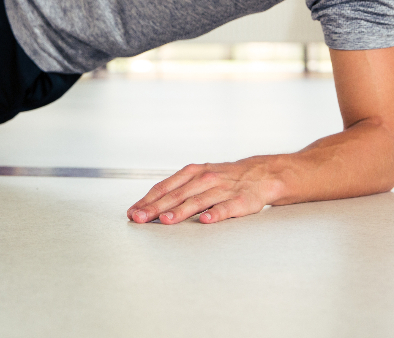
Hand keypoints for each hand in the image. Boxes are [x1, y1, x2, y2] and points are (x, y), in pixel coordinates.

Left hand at [126, 156, 284, 224]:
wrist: (261, 174)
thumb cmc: (224, 178)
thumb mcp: (199, 176)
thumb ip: (178, 188)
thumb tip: (150, 204)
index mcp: (192, 173)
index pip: (164, 187)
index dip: (147, 200)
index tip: (132, 212)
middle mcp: (204, 179)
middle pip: (176, 195)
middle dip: (155, 208)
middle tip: (139, 219)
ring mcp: (222, 189)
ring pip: (197, 201)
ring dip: (180, 211)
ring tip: (165, 221)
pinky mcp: (240, 201)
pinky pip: (225, 208)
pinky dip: (215, 214)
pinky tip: (205, 220)